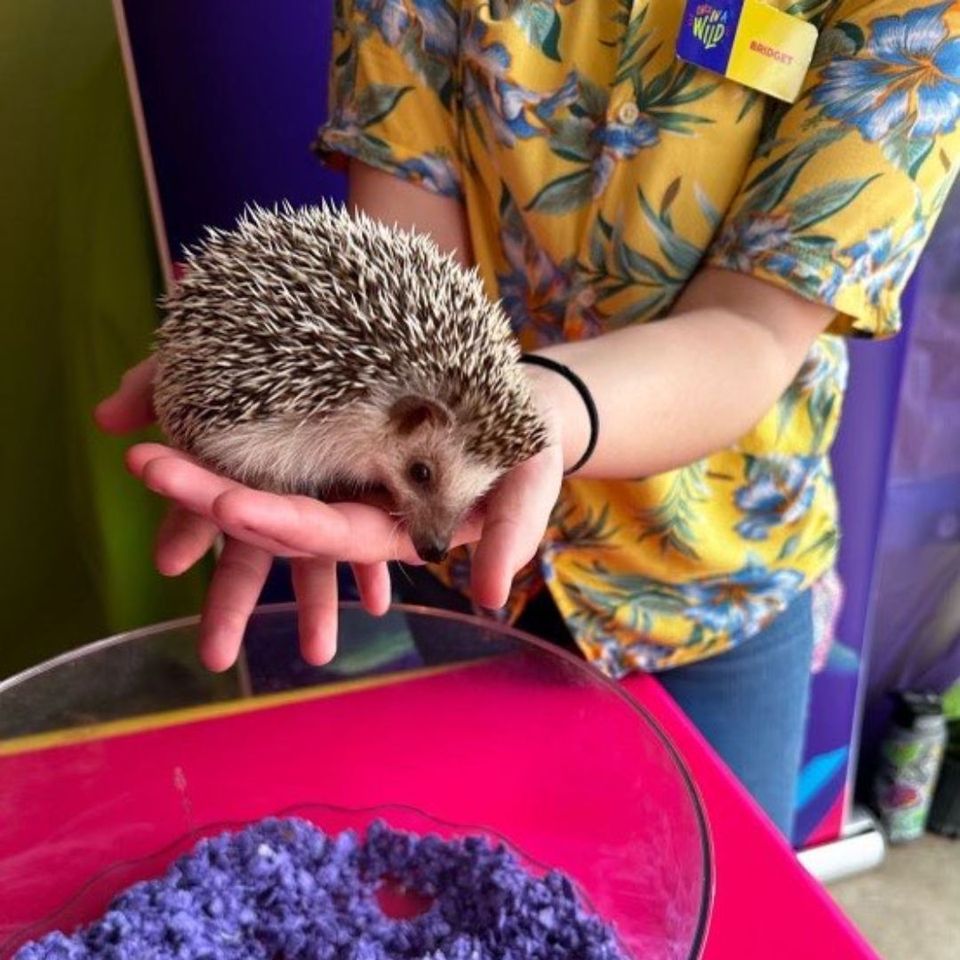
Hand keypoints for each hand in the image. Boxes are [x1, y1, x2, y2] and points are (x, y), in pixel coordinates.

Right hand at [95, 358, 397, 669]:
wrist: (343, 342)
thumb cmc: (263, 351)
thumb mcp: (207, 362)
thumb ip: (157, 386)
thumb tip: (107, 419)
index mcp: (235, 469)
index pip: (201, 511)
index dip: (187, 533)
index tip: (169, 562)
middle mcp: (276, 490)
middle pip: (251, 555)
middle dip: (233, 604)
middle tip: (214, 657)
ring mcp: (323, 496)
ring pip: (314, 559)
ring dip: (316, 605)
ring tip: (317, 654)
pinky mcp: (370, 492)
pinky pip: (372, 540)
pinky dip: (372, 569)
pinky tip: (376, 604)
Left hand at [124, 424, 562, 659]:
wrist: (517, 414)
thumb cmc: (528, 449)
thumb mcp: (530, 488)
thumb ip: (511, 539)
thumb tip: (493, 598)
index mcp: (390, 526)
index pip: (323, 531)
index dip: (274, 521)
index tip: (220, 506)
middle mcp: (351, 508)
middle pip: (272, 510)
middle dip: (207, 493)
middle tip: (141, 459)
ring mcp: (337, 479)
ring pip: (261, 484)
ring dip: (202, 470)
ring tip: (139, 442)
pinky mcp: (332, 449)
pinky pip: (274, 453)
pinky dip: (231, 443)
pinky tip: (176, 421)